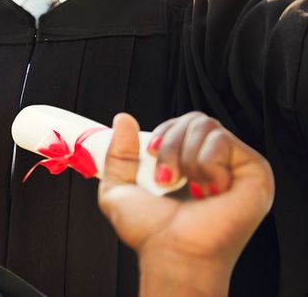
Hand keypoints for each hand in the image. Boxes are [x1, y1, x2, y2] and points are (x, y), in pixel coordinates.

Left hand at [99, 112, 272, 292]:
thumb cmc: (150, 232)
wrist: (173, 253)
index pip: (182, 123)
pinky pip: (224, 140)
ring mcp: (236, 168)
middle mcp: (216, 164)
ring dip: (186, 157)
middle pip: (194, 119)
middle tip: (167, 178)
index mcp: (191, 165)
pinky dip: (207, 163)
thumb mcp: (118, 187)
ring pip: (207, 125)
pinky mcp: (255, 173)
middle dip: (171, 144)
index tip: (151, 156)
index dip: (164, 133)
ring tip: (189, 188)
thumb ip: (118, 152)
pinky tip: (210, 190)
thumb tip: (124, 118)